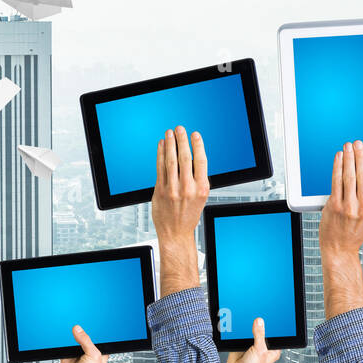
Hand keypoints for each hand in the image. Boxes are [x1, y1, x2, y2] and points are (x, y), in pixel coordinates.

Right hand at [59, 325, 107, 362]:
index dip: (96, 331)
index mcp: (100, 351)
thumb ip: (86, 341)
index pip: (98, 337)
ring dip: (72, 337)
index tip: (93, 320)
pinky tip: (64, 339)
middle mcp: (88, 352)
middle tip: (79, 324)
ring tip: (71, 330)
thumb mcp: (94, 354)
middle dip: (82, 333)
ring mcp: (77, 355)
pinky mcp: (66, 357)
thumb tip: (78, 329)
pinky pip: (63, 347)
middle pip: (84, 338)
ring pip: (73, 341)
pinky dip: (62, 343)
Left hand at [152, 126, 208, 294]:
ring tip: (169, 134)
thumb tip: (193, 158)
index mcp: (202, 189)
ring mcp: (172, 190)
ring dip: (170, 145)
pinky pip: (160, 169)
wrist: (176, 233)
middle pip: (185, 158)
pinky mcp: (160, 191)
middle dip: (182, 141)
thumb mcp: (201, 197)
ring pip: (171, 161)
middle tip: (180, 129)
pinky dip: (160, 155)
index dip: (197, 145)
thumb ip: (198, 179)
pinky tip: (161, 147)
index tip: (195, 135)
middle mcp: (187, 188)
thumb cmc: (188, 215)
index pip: (201, 161)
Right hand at [224, 317, 281, 362]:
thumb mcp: (259, 350)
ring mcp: (253, 345)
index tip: (276, 313)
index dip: (277, 325)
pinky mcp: (243, 344)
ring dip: (250, 326)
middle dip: (262, 324)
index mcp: (273, 349)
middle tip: (261, 312)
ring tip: (250, 315)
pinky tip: (241, 323)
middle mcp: (264, 346)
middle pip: (265, 330)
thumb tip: (259, 321)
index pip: (278, 333)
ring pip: (253, 331)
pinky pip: (243, 334)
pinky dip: (242, 330)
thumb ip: (259, 335)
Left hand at [319, 141, 362, 318]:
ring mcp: (349, 207)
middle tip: (359, 144)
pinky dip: (337, 167)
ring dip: (349, 157)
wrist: (340, 249)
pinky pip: (336, 181)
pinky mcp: (335, 206)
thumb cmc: (355, 231)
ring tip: (348, 147)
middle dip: (361, 156)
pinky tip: (338, 159)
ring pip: (350, 175)